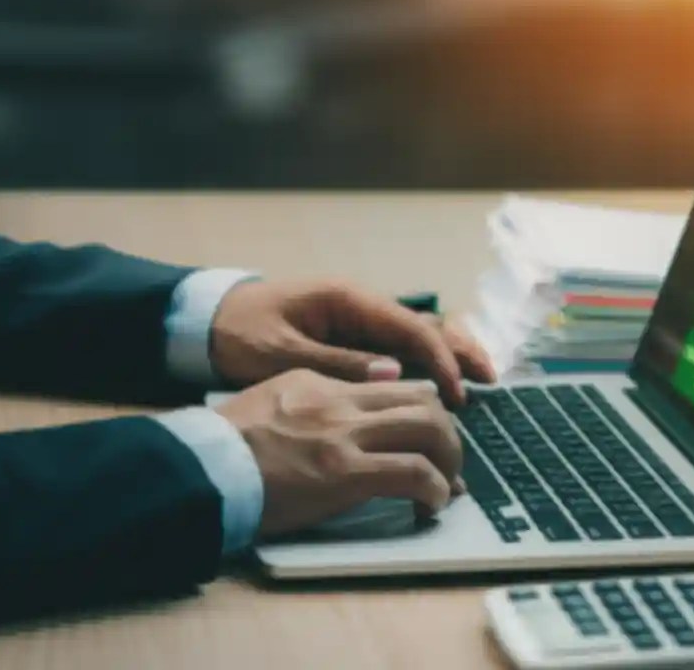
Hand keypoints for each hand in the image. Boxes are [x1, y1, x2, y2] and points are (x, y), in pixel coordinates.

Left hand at [211, 280, 495, 405]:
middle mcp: (359, 304)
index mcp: (346, 300)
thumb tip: (393, 375)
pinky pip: (398, 347)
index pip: (409, 327)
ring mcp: (357, 320)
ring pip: (417, 334)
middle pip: (424, 323)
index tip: (457, 393)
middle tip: (490, 381)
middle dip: (460, 349)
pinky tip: (441, 387)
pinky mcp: (350, 337)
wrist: (203, 321)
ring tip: (479, 382)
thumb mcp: (281, 352)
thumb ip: (337, 363)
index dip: (439, 359)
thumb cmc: (238, 333)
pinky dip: (424, 363)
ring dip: (449, 356)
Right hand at [216, 369, 460, 537]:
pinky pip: (413, 473)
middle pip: (422, 402)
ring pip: (430, 430)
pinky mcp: (346, 473)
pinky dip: (433, 489)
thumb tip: (340, 418)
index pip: (392, 385)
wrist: (203, 466)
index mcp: (320, 382)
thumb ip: (309, 400)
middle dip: (446, 433)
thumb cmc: (224, 445)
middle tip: (447, 461)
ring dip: (448, 460)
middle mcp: (341, 402)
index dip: (421, 410)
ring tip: (445, 485)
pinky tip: (430, 505)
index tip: (428, 434)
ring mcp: (345, 436)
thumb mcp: (270, 399)